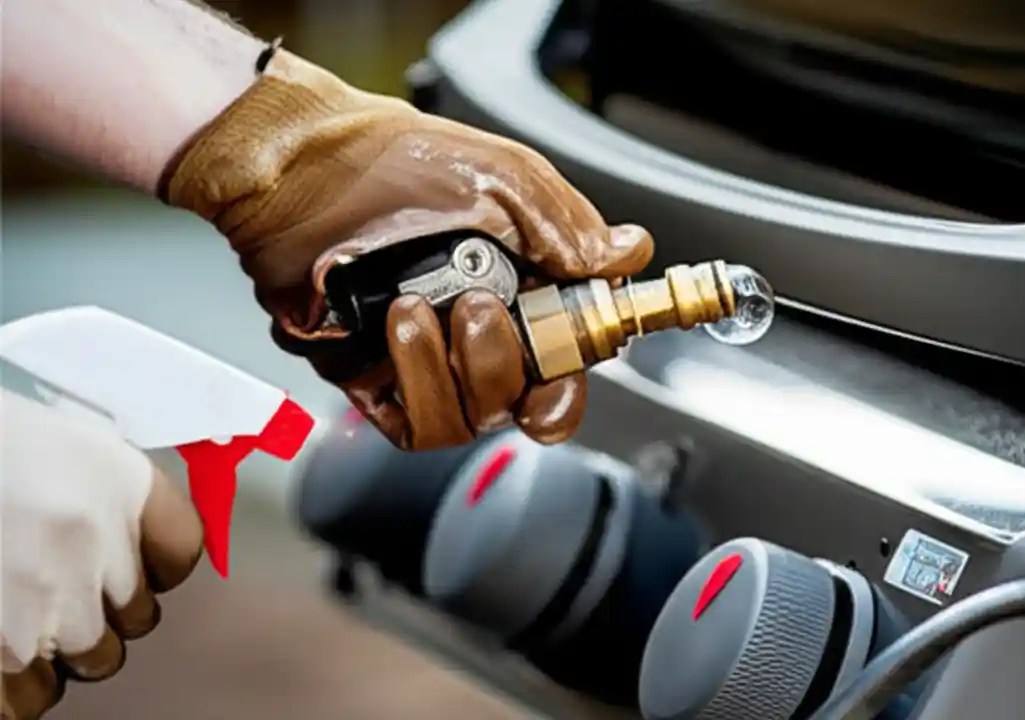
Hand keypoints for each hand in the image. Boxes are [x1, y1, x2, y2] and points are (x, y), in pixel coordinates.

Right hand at [1, 391, 203, 719]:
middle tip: (44, 583)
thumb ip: (106, 499)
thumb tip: (138, 556)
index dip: (153, 565)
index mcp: (115, 479)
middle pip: (136, 616)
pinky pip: (32, 698)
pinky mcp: (4, 649)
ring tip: (12, 611)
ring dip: (56, 650)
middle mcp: (91, 537)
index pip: (182, 549)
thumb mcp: (58, 446)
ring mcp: (44, 595)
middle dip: (96, 610)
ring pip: (92, 660)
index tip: (132, 566)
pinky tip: (1, 647)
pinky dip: (15, 686)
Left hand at [162, 50, 653, 450]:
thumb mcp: (506, 180)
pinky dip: (418, 382)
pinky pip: (417, 423)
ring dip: (459, 370)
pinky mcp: (379, 382)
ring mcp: (432, 363)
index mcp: (527, 292)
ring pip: (476, 418)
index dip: (575, 376)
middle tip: (480, 306)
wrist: (305, 170)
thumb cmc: (400, 162)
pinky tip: (398, 326)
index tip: (568, 360)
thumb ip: (571, 227)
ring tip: (421, 306)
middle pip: (529, 401)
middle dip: (509, 362)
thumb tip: (627, 255)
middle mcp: (482, 335)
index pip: (570, 364)